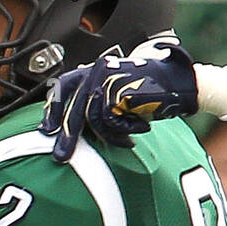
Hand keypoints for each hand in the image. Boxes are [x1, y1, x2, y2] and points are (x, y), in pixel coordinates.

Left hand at [40, 35, 198, 162]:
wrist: (180, 83)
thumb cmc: (149, 91)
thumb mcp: (117, 91)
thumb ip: (96, 99)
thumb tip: (72, 122)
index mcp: (93, 68)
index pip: (64, 86)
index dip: (53, 109)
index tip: (46, 129)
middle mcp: (97, 70)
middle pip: (74, 108)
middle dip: (67, 136)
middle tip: (61, 157)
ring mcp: (107, 79)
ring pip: (92, 119)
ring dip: (110, 136)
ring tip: (126, 139)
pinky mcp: (119, 90)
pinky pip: (110, 121)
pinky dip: (123, 132)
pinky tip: (138, 131)